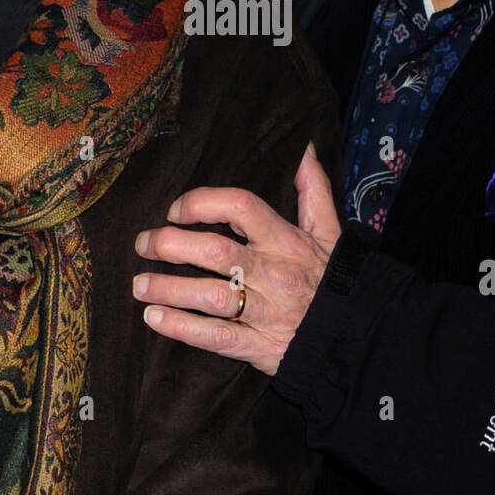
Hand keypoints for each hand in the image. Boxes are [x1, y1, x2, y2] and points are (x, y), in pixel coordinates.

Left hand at [133, 144, 341, 374]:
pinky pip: (215, 337)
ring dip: (168, 289)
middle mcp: (273, 274)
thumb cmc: (335, 280)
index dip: (203, 203)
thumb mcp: (331, 231)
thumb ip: (313, 188)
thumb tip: (304, 149)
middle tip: (144, 244)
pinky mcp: (258, 346)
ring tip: (138, 284)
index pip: (241, 208)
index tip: (176, 210)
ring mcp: (265, 312)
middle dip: (173, 245)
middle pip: (216, 252)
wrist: (355, 337)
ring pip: (211, 296)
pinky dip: (181, 328)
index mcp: (286, 241)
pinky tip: (153, 319)